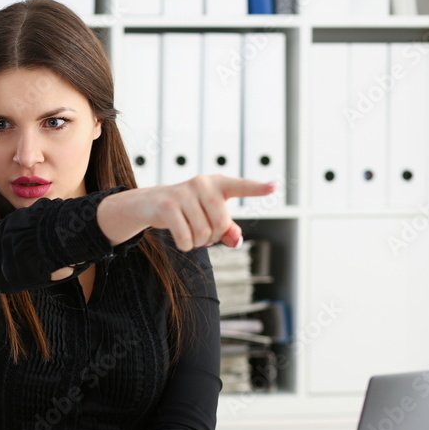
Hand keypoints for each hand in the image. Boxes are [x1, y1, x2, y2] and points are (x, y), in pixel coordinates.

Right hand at [140, 175, 273, 251]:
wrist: (152, 202)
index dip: (258, 188)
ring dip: (199, 242)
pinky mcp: (168, 206)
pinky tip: (181, 238)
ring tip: (192, 234)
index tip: (275, 187)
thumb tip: (236, 241)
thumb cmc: (188, 209)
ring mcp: (184, 193)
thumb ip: (228, 229)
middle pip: (221, 223)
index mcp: (218, 184)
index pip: (241, 186)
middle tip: (205, 233)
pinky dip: (186, 245)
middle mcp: (202, 184)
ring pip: (203, 233)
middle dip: (214, 236)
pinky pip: (185, 238)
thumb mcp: (210, 216)